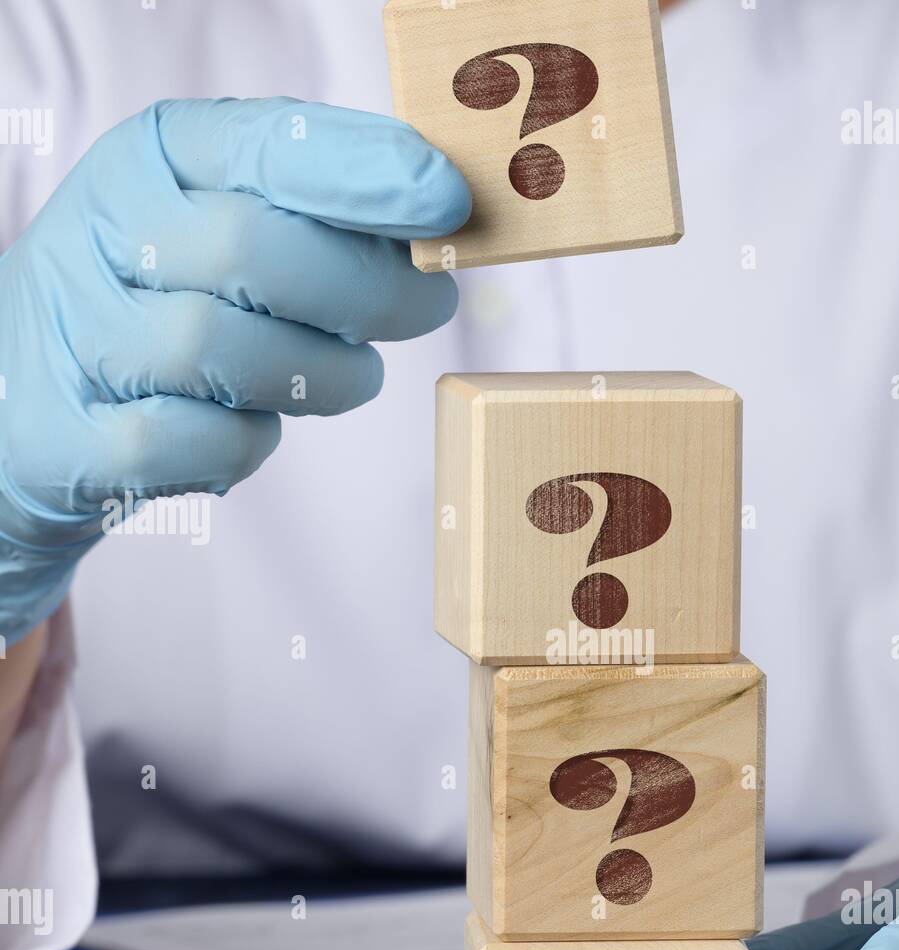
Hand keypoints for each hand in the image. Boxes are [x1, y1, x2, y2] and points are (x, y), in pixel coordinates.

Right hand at [0, 97, 469, 643]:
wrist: (33, 406)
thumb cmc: (168, 307)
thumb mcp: (224, 228)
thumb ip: (317, 211)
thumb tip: (439, 210)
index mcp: (151, 160)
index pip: (263, 145)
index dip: (366, 174)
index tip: (447, 202)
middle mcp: (102, 231)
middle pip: (253, 250)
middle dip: (364, 289)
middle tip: (425, 307)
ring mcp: (80, 335)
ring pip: (221, 348)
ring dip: (318, 375)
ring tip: (347, 375)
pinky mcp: (72, 436)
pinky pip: (190, 441)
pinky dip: (243, 444)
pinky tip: (251, 427)